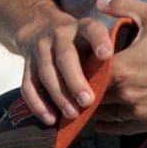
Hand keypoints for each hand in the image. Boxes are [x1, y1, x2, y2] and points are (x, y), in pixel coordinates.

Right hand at [15, 8, 118, 125]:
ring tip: (72, 115)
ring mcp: (40, 49)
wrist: (40, 28)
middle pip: (65, 56)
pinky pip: (28, 85)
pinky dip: (38, 104)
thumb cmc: (79, 42)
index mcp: (82, 27)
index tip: (107, 55)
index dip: (99, 41)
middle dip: (75, 80)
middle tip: (88, 101)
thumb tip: (120, 87)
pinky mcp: (26, 64)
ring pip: (46, 72)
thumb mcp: (93, 39)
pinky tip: (50, 119)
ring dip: (59, 96)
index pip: (92, 30)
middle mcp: (59, 35)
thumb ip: (104, 56)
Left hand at [89, 0, 146, 131]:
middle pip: (94, 95)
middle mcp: (126, 94)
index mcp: (121, 69)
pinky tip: (101, 123)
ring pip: (105, 114)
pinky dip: (109, 126)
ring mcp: (139, 112)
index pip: (88, 72)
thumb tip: (100, 1)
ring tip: (86, 101)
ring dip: (95, 107)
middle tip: (76, 84)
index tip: (75, 64)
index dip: (81, 68)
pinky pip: (122, 129)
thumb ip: (123, 6)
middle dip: (85, 89)